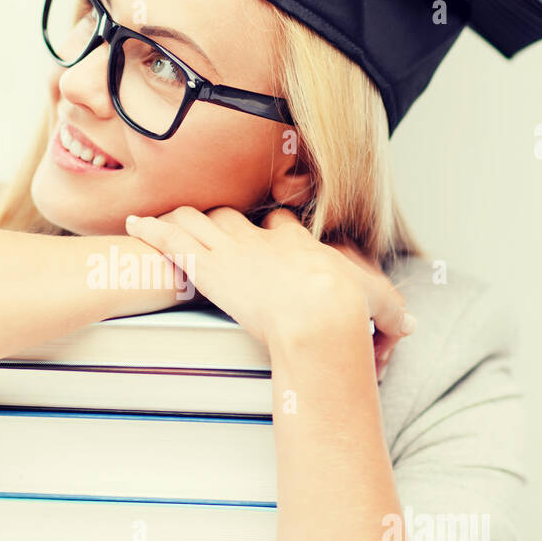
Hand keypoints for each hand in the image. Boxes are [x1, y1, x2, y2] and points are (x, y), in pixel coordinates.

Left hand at [124, 206, 414, 377]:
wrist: (319, 313)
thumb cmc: (346, 312)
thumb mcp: (378, 310)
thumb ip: (390, 315)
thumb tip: (409, 325)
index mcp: (299, 246)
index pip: (279, 225)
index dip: (270, 228)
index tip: (265, 232)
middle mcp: (262, 239)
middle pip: (231, 215)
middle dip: (217, 218)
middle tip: (203, 222)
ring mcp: (232, 249)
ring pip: (197, 219)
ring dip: (177, 217)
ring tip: (158, 216)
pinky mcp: (207, 264)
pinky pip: (170, 239)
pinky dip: (149, 229)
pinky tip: (132, 223)